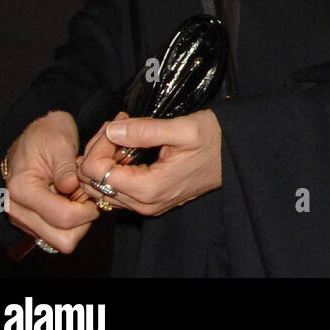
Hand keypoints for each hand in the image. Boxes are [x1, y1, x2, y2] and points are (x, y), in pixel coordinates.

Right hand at [3, 111, 100, 253]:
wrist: (34, 134)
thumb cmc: (46, 134)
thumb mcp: (60, 142)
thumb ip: (65, 167)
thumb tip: (71, 187)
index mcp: (22, 189)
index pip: (61, 217)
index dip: (86, 211)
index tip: (97, 195)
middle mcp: (18, 210)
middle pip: (60, 238)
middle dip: (83, 221)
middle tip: (91, 197)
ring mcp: (24, 218)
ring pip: (59, 240)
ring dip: (77, 223)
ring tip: (83, 196)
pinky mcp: (32, 220)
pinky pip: (56, 232)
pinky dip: (71, 221)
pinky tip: (75, 199)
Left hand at [77, 110, 221, 216]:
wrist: (236, 154)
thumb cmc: (214, 139)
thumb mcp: (183, 128)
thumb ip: (145, 130)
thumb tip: (111, 130)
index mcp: (148, 188)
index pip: (95, 172)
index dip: (98, 144)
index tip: (117, 123)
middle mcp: (143, 204)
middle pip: (92, 183)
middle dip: (97, 151)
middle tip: (117, 126)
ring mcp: (146, 206)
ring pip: (101, 190)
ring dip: (103, 161)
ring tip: (122, 135)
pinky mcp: (150, 202)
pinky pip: (116, 191)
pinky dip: (113, 170)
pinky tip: (127, 149)